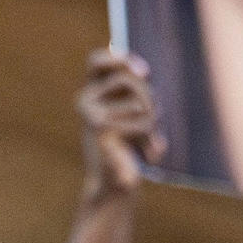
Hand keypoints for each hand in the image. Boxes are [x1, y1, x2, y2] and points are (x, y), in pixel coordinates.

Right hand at [75, 45, 160, 204]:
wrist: (115, 185)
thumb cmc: (127, 145)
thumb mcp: (129, 113)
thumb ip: (133, 90)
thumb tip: (140, 69)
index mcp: (90, 92)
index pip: (96, 61)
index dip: (117, 58)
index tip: (143, 70)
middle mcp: (85, 100)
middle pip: (129, 79)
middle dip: (150, 96)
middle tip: (157, 117)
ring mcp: (92, 115)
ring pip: (140, 102)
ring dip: (154, 119)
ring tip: (152, 139)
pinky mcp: (102, 131)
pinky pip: (143, 122)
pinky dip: (153, 138)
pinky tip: (151, 153)